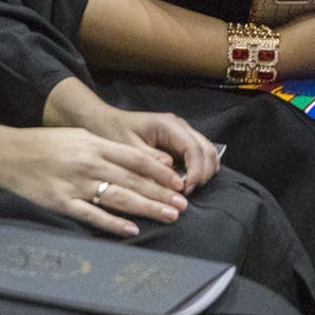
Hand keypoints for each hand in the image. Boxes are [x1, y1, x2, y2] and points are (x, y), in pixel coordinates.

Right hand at [0, 123, 190, 237]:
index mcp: (96, 145)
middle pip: (133, 180)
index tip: (178, 183)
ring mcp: (76, 185)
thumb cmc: (48, 144)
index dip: (160, 173)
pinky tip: (132, 230)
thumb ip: (109, 149)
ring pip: (119, 198)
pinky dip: (113, 224)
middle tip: (183, 206)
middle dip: (161, 194)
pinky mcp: (63, 203)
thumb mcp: (81, 137)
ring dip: (147, 208)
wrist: (11, 154)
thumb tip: (142, 162)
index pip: (136, 159)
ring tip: (168, 216)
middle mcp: (90, 164)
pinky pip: (93, 215)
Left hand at [79, 105, 221, 191]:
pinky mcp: (181, 140)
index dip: (196, 171)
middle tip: (187, 194)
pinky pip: (201, 154)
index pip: (194, 149)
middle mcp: (181, 126)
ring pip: (208, 152)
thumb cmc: (113, 132)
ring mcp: (183, 132)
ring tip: (188, 190)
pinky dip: (201, 169)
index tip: (186, 191)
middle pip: (207, 150)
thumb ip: (150, 161)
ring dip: (204, 172)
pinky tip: (188, 182)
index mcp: (169, 125)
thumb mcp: (128, 148)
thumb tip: (173, 174)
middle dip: (203, 174)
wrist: (105, 121)